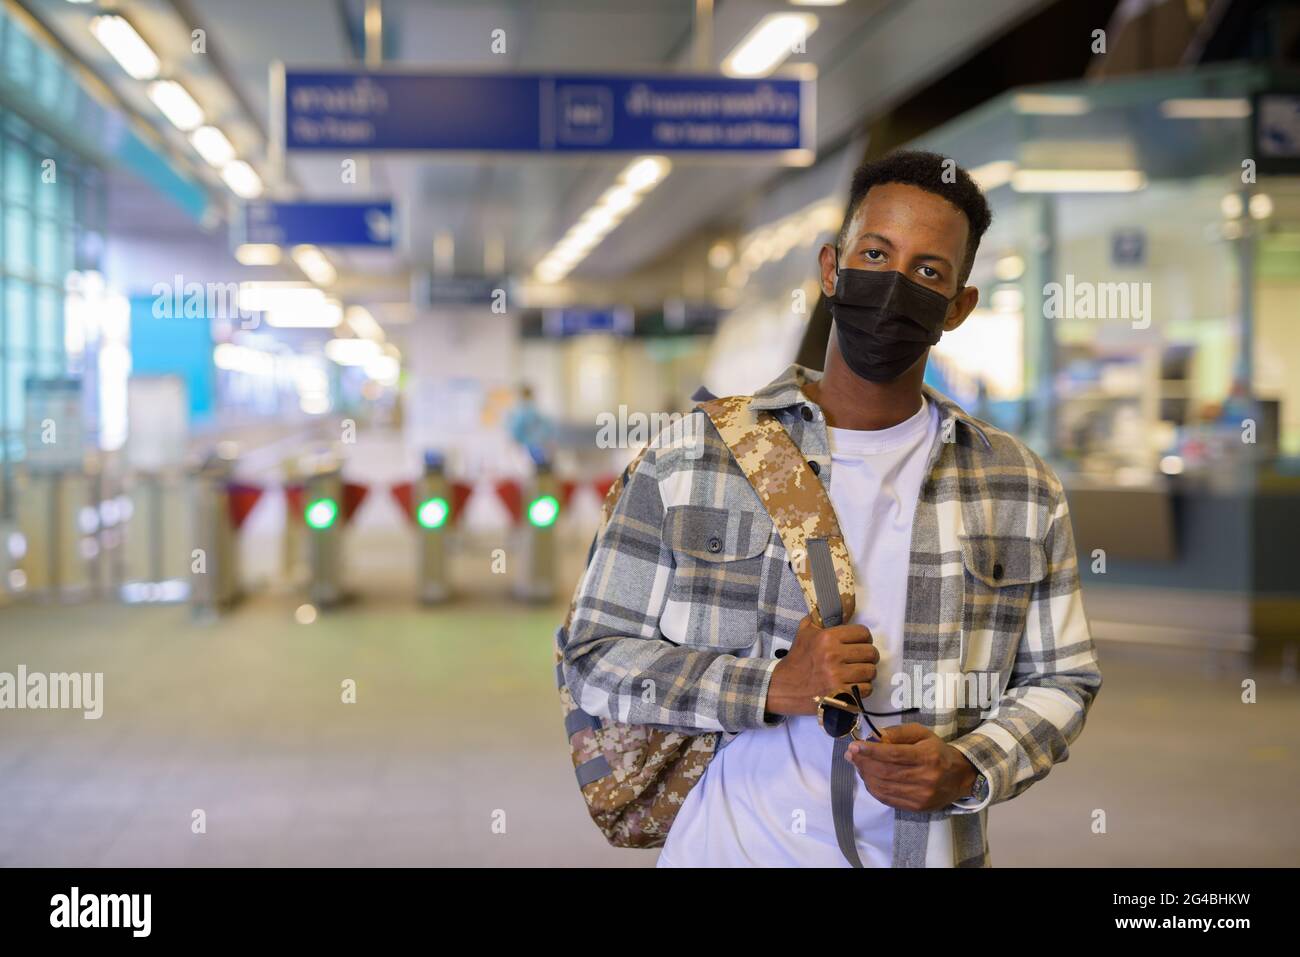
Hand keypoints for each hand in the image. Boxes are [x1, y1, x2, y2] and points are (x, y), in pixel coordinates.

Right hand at [765, 614, 878, 715]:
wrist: (784, 687)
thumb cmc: (796, 660)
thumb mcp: (803, 633)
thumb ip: (818, 619)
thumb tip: (830, 608)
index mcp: (827, 638)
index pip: (862, 633)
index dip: (865, 638)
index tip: (861, 643)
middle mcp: (833, 655)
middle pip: (870, 652)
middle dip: (869, 656)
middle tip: (862, 659)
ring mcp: (837, 676)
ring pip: (870, 671)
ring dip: (866, 673)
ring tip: (858, 673)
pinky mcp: (840, 694)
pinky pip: (866, 689)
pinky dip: (863, 688)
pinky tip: (854, 685)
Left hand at [845, 724, 977, 811]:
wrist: (959, 777)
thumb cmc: (937, 751)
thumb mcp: (922, 734)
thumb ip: (898, 733)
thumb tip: (875, 737)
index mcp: (928, 756)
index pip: (894, 755)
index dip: (871, 751)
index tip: (854, 746)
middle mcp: (926, 778)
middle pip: (886, 772)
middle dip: (864, 763)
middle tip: (851, 754)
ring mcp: (921, 796)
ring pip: (884, 787)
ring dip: (866, 775)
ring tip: (858, 764)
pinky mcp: (917, 808)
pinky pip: (888, 799)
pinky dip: (874, 788)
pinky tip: (868, 777)